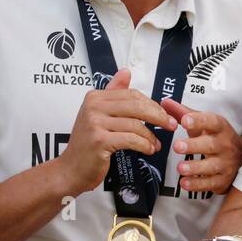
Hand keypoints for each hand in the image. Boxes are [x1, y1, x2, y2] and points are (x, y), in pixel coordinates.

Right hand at [53, 70, 178, 196]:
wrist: (71, 169)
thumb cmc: (89, 144)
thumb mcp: (99, 114)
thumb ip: (113, 93)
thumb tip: (126, 71)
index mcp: (95, 97)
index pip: (133, 95)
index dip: (153, 105)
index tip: (166, 115)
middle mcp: (93, 107)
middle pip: (137, 106)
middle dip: (158, 117)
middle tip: (170, 126)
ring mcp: (94, 123)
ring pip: (136, 125)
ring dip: (151, 136)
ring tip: (156, 144)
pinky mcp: (99, 140)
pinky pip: (131, 139)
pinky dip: (144, 145)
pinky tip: (148, 149)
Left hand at [163, 99, 241, 194]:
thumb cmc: (218, 139)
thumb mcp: (205, 124)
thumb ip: (184, 113)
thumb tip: (165, 103)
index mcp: (221, 129)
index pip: (212, 122)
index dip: (199, 121)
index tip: (185, 120)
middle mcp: (225, 146)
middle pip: (211, 145)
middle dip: (194, 146)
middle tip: (177, 146)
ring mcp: (226, 164)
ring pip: (211, 166)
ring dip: (195, 168)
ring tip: (180, 168)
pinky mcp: (223, 180)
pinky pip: (210, 183)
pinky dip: (197, 185)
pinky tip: (185, 183)